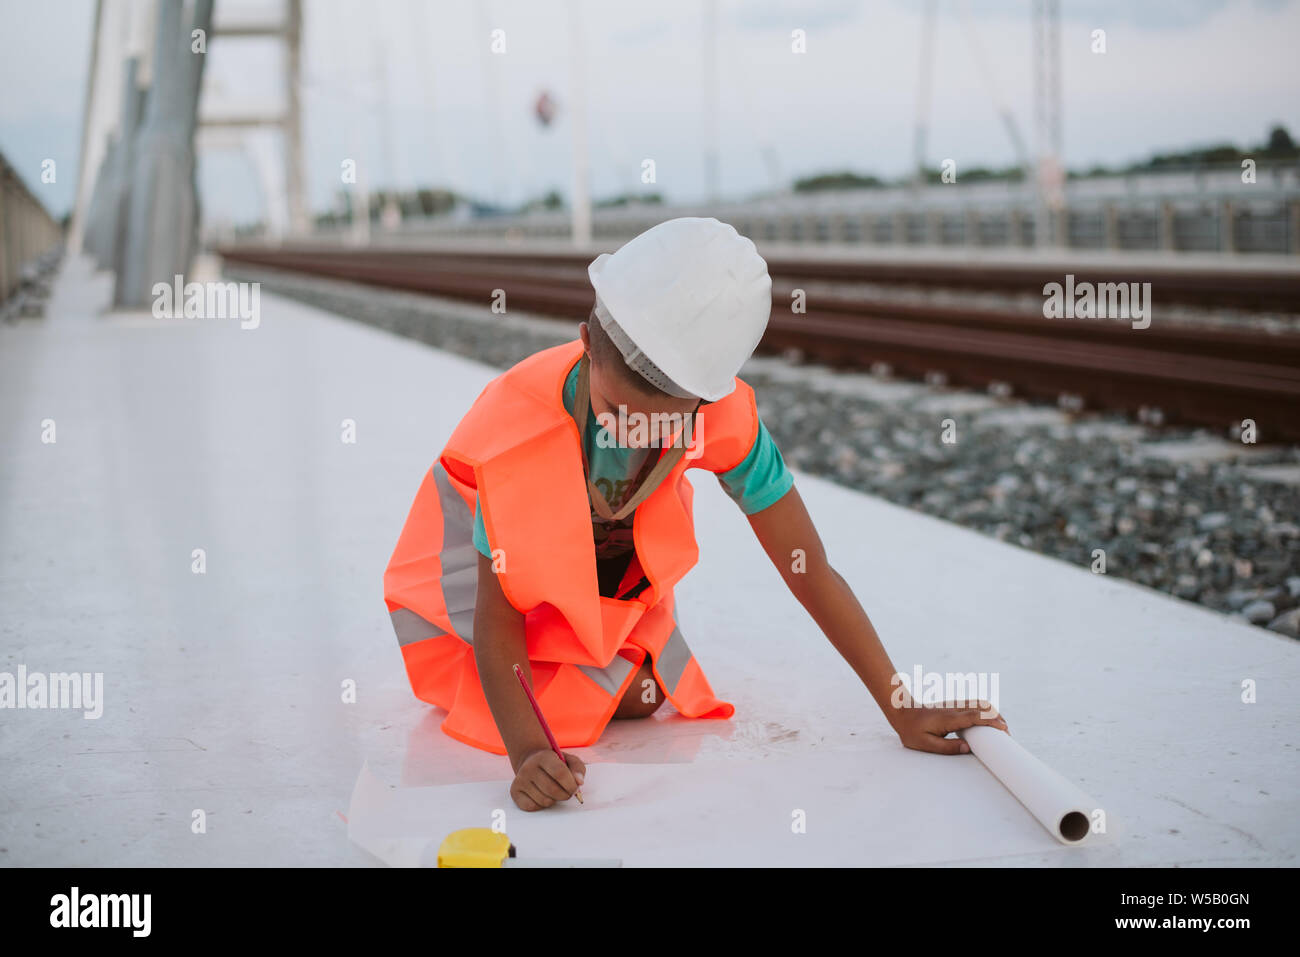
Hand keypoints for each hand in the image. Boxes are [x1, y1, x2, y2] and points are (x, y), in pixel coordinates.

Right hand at [509, 749, 586, 810]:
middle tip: (567, 792)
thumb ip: (578, 769)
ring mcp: (520, 780)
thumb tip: (579, 783)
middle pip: (552, 790)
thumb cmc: (554, 763)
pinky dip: (541, 805)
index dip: (571, 785)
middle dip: (565, 795)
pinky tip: (543, 796)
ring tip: (554, 792)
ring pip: (544, 801)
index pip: (560, 773)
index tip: (575, 788)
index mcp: (543, 757)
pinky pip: (532, 807)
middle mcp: (529, 768)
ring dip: (554, 800)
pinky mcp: (514, 792)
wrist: (531, 761)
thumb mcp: (568, 760)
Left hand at [891, 699, 1009, 754]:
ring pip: (980, 703)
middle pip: (982, 707)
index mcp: (948, 719)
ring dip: (994, 713)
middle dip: (998, 718)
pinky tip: (990, 721)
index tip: (1004, 728)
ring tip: (1002, 729)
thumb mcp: (925, 744)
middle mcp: (954, 709)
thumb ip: (946, 747)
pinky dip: (986, 711)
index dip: (991, 721)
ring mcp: (954, 705)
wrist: (901, 711)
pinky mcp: (954, 706)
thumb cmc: (911, 730)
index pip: (974, 717)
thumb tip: (967, 748)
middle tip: (1007, 735)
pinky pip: (974, 704)